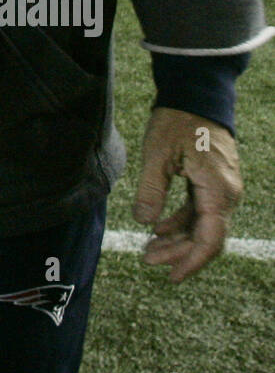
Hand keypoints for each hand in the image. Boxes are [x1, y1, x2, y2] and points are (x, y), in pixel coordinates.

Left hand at [133, 107, 242, 281]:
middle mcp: (226, 194)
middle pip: (206, 237)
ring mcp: (222, 189)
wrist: (195, 95)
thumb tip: (144, 222)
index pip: (209, 240)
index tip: (171, 277)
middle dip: (178, 253)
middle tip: (146, 258)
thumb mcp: (157, 155)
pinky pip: (200, 211)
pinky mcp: (213, 183)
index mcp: (217, 191)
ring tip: (148, 248)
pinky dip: (180, 222)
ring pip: (202, 226)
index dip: (191, 262)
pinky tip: (158, 228)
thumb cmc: (177, 121)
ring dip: (177, 239)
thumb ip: (151, 190)